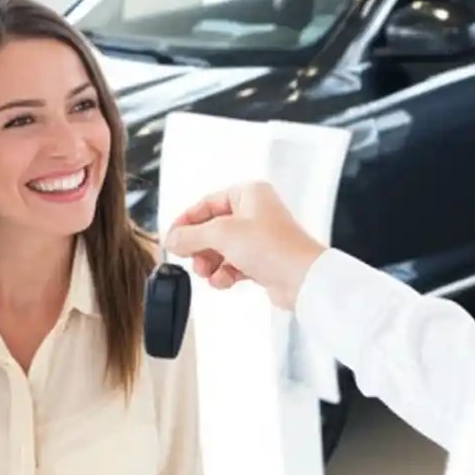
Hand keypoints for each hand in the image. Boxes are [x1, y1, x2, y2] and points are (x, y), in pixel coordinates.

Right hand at [164, 181, 326, 309]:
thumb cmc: (273, 247)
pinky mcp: (262, 260)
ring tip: (208, 273)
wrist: (303, 279)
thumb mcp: (222, 234)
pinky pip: (233, 264)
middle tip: (191, 259)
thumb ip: (191, 235)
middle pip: (211, 228)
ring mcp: (259, 237)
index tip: (172, 238)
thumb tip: (170, 239)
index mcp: (248, 193)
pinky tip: (224, 281)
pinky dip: (225, 273)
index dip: (186, 221)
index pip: (206, 203)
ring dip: (210, 263)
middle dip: (199, 247)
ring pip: (221, 248)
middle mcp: (254, 212)